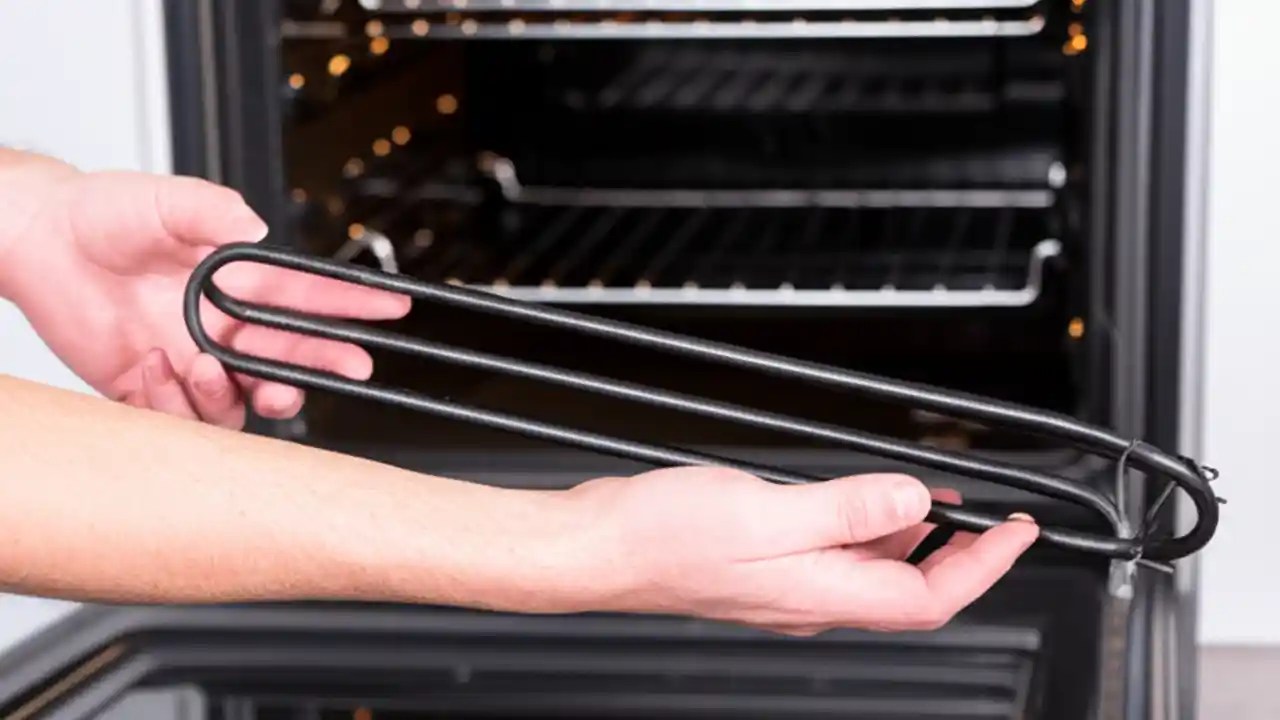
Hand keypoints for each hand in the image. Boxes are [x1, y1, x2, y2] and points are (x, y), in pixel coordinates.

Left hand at [0, 155, 408, 427]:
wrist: (39, 242)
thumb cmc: (101, 213)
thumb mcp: (165, 198)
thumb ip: (214, 209)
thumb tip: (255, 229)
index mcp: (241, 282)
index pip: (312, 298)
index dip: (356, 304)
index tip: (393, 306)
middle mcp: (224, 325)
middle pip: (294, 359)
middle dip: (324, 366)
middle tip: (347, 367)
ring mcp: (192, 360)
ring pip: (244, 403)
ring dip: (238, 395)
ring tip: (206, 366)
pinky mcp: (151, 389)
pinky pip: (182, 421)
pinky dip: (171, 404)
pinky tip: (148, 366)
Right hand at [564, 468, 1037, 634]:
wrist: (601, 546)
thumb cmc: (663, 539)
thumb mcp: (768, 513)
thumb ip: (847, 507)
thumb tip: (912, 499)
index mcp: (821, 594)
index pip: (930, 598)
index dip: (984, 567)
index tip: (1018, 534)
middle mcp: (811, 599)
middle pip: (909, 589)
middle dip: (957, 550)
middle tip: (984, 510)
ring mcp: (788, 585)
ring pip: (874, 569)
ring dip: (911, 533)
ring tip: (928, 491)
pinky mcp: (765, 565)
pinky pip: (838, 552)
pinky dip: (866, 524)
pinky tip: (859, 494)